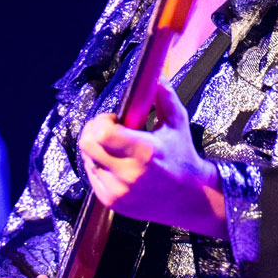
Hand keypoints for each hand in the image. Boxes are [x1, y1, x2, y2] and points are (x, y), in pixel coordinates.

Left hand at [78, 78, 226, 237]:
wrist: (190, 197)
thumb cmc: (182, 156)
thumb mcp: (177, 123)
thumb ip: (164, 97)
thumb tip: (156, 75)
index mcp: (145, 151)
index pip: (102, 132)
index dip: (103, 120)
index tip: (115, 119)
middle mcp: (129, 174)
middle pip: (87, 144)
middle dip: (94, 131)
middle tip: (110, 130)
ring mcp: (118, 191)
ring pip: (87, 159)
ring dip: (97, 149)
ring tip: (118, 149)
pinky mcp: (111, 202)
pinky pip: (92, 175)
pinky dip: (99, 165)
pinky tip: (118, 164)